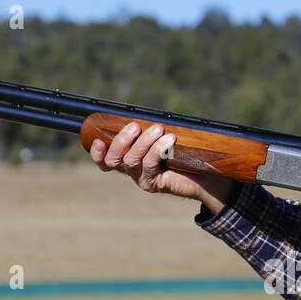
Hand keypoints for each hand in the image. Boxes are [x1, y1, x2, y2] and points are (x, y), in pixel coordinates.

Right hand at [88, 121, 232, 213]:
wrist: (203, 175)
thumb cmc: (183, 152)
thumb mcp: (163, 137)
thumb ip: (150, 129)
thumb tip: (145, 115)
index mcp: (128, 159)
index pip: (104, 160)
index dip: (97, 153)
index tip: (97, 139)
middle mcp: (131, 171)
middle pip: (113, 160)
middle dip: (120, 140)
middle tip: (135, 126)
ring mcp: (141, 178)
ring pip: (131, 160)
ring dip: (143, 142)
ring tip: (157, 129)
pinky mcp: (153, 184)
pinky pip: (149, 165)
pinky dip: (157, 149)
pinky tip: (169, 140)